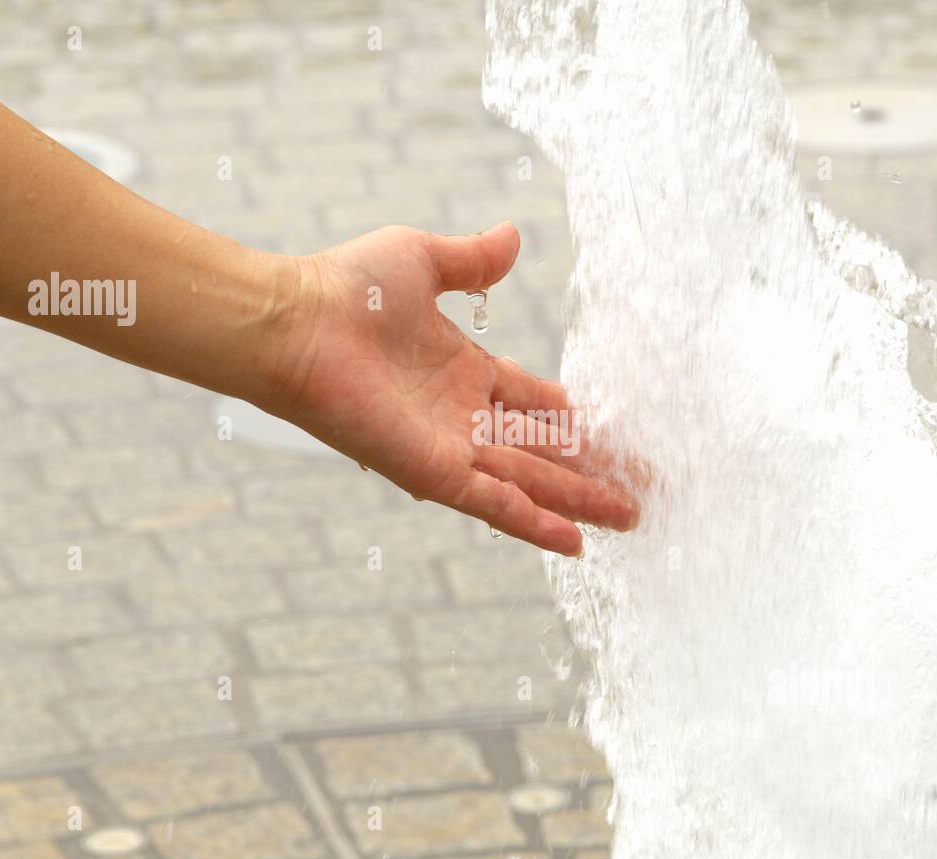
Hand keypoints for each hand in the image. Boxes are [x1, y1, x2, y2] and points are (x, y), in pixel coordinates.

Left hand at [260, 222, 638, 556]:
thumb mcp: (425, 261)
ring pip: (531, 482)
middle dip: (590, 470)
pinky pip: (495, 504)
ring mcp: (450, 448)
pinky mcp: (434, 472)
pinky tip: (575, 542)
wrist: (299, 322)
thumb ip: (473, 261)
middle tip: (637, 488)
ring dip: (579, 501)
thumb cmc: (348, 288)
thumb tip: (513, 237)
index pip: (532, 402)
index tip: (610, 434)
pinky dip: (535, 524)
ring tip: (629, 517)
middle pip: (542, 451)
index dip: (572, 418)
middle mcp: (462, 417)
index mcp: (463, 371)